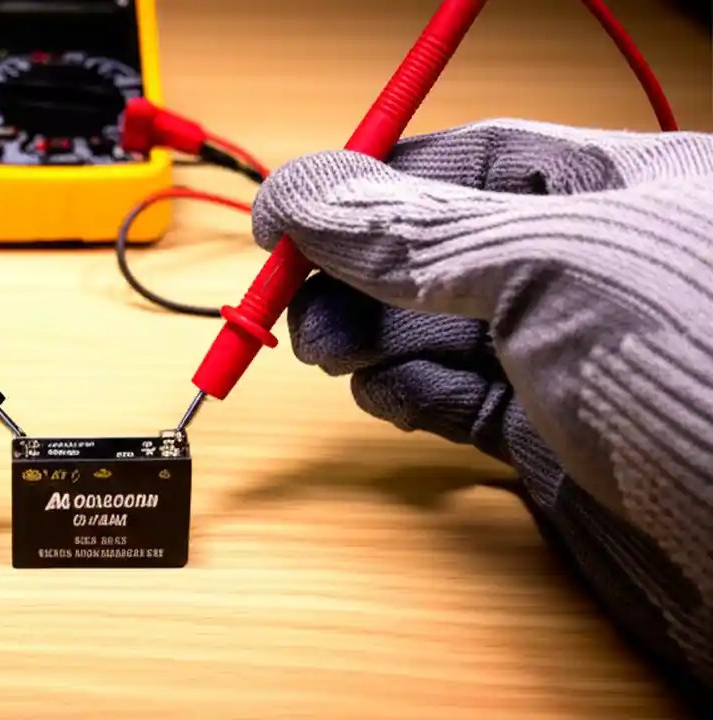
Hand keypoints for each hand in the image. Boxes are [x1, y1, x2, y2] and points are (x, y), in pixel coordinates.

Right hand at [252, 119, 711, 695]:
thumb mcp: (552, 269)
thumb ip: (418, 233)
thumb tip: (307, 197)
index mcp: (634, 191)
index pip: (478, 160)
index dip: (380, 179)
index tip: (300, 208)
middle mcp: (601, 272)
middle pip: (443, 248)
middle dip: (361, 269)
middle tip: (301, 295)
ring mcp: (576, 361)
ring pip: (437, 329)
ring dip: (369, 335)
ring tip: (331, 350)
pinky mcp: (555, 443)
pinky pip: (453, 402)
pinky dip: (403, 396)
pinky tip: (381, 396)